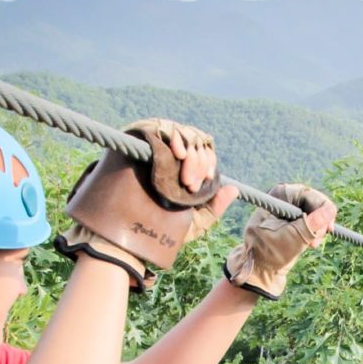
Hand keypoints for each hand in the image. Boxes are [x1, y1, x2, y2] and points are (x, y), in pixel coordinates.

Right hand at [56, 119, 237, 290]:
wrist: (128, 236)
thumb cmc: (160, 232)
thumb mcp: (194, 223)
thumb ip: (214, 208)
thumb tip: (234, 188)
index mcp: (182, 168)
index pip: (203, 149)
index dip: (207, 162)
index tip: (200, 184)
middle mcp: (168, 154)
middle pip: (195, 138)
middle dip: (200, 161)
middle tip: (190, 186)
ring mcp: (153, 145)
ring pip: (182, 132)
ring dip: (190, 153)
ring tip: (185, 179)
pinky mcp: (138, 139)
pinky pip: (161, 127)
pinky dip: (174, 136)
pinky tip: (178, 153)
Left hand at [224, 183, 335, 299]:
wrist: (260, 271)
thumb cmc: (270, 253)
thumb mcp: (293, 238)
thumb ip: (311, 224)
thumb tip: (330, 210)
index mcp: (278, 197)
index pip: (307, 194)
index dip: (321, 207)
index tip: (328, 225)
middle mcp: (283, 200)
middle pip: (313, 202)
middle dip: (321, 220)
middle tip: (324, 235)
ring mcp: (288, 212)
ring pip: (315, 213)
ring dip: (318, 228)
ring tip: (313, 244)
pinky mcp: (292, 223)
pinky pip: (311, 222)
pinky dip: (314, 232)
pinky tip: (311, 244)